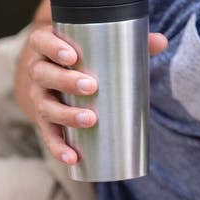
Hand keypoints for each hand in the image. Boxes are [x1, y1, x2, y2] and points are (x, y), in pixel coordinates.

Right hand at [27, 24, 166, 164]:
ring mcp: (40, 97)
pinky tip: (73, 157)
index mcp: (47, 46)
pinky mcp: (45, 121)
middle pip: (43, 74)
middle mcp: (38, 70)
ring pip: (45, 106)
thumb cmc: (84, 55)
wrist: (60, 75)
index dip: (53, 47)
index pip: (41, 41)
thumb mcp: (101, 45)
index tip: (73, 56)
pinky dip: (59, 147)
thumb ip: (131, 42)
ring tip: (89, 119)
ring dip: (65, 115)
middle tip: (91, 86)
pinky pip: (48, 135)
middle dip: (65, 81)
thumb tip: (161, 42)